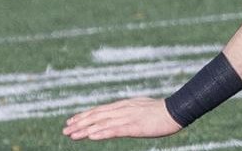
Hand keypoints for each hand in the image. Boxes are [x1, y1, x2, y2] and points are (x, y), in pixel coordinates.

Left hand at [63, 96, 182, 141]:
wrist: (176, 110)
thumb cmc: (160, 111)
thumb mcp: (139, 109)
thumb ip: (127, 112)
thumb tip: (117, 116)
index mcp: (123, 105)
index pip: (99, 110)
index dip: (84, 115)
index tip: (71, 121)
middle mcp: (122, 109)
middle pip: (96, 116)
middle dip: (79, 123)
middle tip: (65, 130)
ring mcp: (128, 117)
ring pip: (102, 123)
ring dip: (85, 129)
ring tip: (72, 135)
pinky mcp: (134, 126)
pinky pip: (115, 130)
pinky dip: (101, 132)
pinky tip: (91, 136)